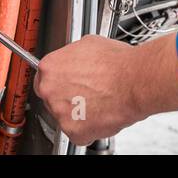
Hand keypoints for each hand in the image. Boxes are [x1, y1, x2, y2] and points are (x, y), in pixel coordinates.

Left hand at [33, 34, 177, 145]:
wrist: (134, 82)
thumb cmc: (116, 63)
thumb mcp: (87, 45)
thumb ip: (72, 56)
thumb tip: (73, 59)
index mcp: (50, 67)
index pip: (43, 78)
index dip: (58, 82)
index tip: (66, 84)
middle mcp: (50, 90)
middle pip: (52, 98)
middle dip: (67, 98)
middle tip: (85, 94)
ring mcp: (60, 112)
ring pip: (65, 116)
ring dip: (78, 113)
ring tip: (98, 103)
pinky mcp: (74, 131)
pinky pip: (78, 133)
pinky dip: (89, 128)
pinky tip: (100, 115)